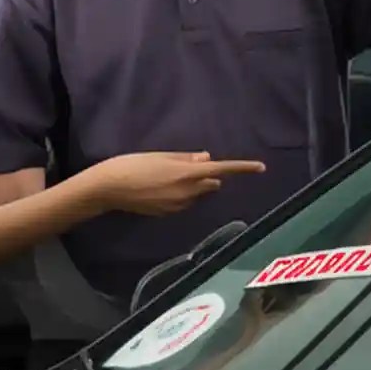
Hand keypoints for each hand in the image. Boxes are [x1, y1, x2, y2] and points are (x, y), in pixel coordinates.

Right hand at [83, 151, 265, 215]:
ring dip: (193, 184)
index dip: (242, 168)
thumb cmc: (134, 165)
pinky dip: (181, 193)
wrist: (109, 189)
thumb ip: (187, 159)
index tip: (261, 167)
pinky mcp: (168, 213)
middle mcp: (187, 193)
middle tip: (187, 163)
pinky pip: (183, 201)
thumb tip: (208, 159)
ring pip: (197, 193)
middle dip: (208, 175)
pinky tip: (160, 186)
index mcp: (187, 174)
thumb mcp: (161, 156)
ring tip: (166, 173)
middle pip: (211, 183)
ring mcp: (178, 206)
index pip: (222, 170)